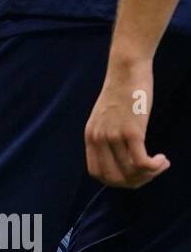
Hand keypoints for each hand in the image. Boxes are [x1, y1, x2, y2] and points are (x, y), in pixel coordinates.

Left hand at [85, 58, 168, 187]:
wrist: (127, 69)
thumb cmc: (122, 91)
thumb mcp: (106, 116)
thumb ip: (107, 135)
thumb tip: (119, 153)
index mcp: (90, 138)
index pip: (97, 173)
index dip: (115, 180)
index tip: (132, 174)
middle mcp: (98, 140)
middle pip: (112, 177)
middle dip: (133, 182)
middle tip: (150, 173)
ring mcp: (114, 136)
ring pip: (129, 171)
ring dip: (148, 174)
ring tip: (161, 165)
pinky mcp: (131, 131)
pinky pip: (141, 161)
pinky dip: (153, 166)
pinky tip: (162, 160)